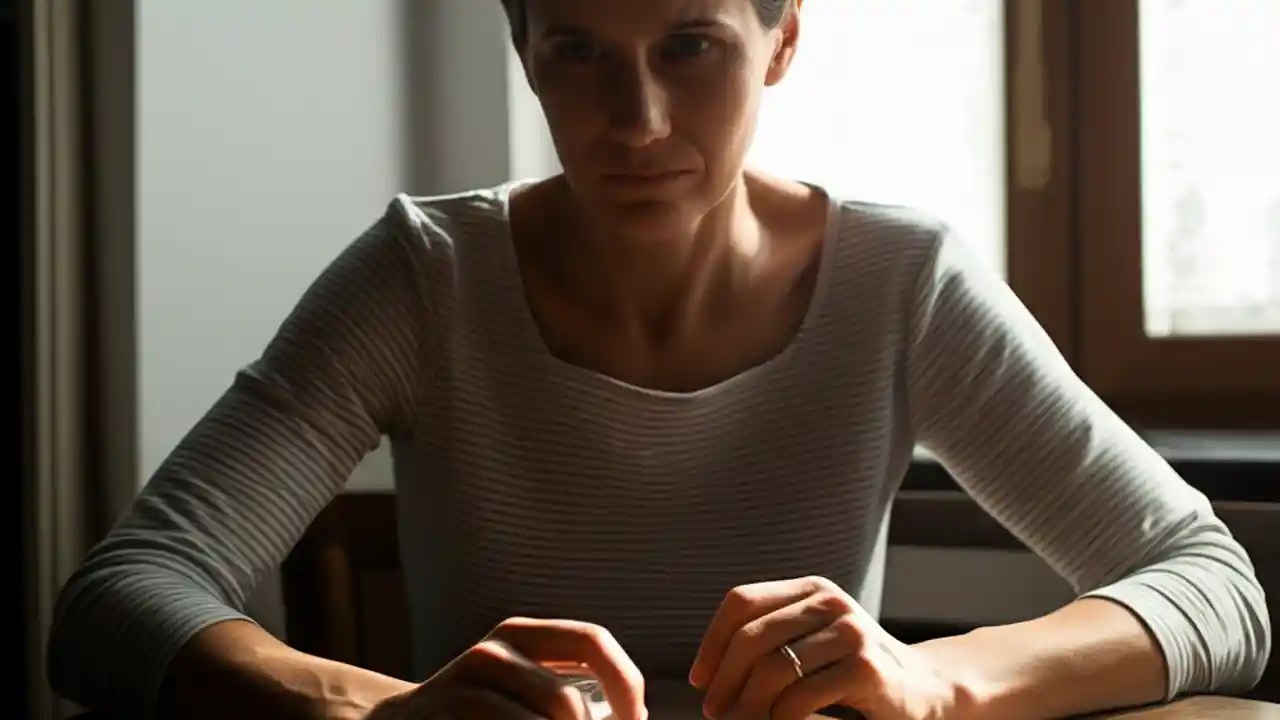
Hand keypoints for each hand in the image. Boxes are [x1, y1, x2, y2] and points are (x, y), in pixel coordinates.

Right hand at [367, 617, 647, 719]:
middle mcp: (491, 652)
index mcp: (521, 633)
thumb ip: (571, 691)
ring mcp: (462, 689)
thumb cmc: (483, 711)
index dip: (626, 682)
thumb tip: (637, 716)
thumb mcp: (523, 685)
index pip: (592, 641)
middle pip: (565, 702)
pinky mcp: (447, 716)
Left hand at [688, 577, 969, 719]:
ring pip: (773, 668)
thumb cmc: (852, 671)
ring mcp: (852, 632)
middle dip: (724, 679)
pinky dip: (781, 718)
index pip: (742, 602)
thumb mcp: (811, 643)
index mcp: (811, 589)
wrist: (925, 691)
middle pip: (752, 636)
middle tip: (714, 711)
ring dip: (748, 704)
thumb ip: (769, 640)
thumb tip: (705, 672)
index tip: (699, 679)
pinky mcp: (866, 668)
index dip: (712, 642)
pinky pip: (800, 697)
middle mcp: (831, 602)